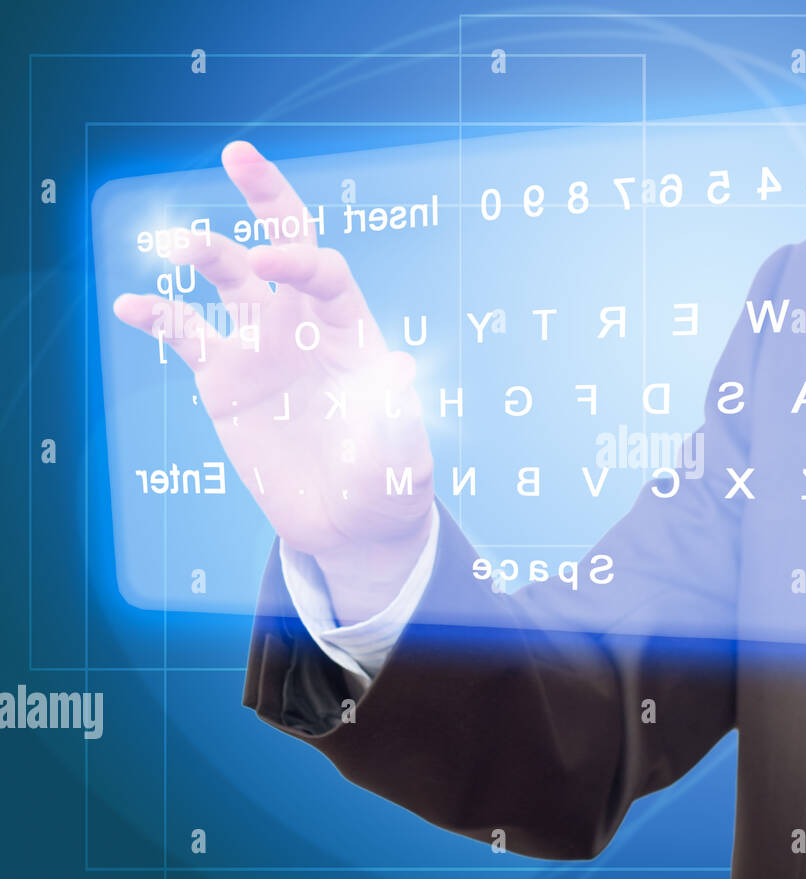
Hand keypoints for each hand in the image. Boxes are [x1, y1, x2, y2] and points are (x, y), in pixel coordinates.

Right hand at [113, 141, 433, 623]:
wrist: (348, 523)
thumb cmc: (387, 483)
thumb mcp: (399, 458)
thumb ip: (393, 415)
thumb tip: (395, 366)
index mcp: (351, 330)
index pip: (324, 272)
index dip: (298, 257)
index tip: (267, 260)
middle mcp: (305, 326)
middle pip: (284, 246)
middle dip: (267, 198)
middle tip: (239, 155)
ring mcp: (261, 348)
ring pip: (228, 282)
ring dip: (204, 254)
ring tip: (177, 243)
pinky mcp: (224, 380)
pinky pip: (185, 335)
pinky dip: (159, 315)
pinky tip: (132, 303)